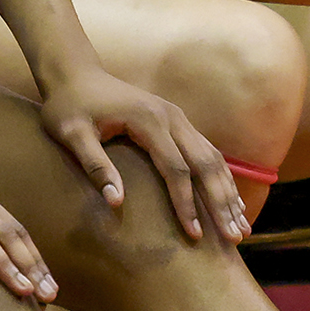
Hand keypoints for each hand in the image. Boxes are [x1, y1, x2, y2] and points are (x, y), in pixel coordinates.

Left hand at [38, 65, 251, 244]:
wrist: (75, 72)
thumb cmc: (68, 106)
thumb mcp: (71, 134)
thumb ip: (95, 165)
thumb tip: (116, 202)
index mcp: (149, 121)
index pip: (176, 169)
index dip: (186, 204)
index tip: (195, 235)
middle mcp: (172, 117)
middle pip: (206, 163)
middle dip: (221, 202)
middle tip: (235, 238)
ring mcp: (178, 118)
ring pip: (213, 157)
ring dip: (228, 192)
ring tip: (241, 226)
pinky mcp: (177, 122)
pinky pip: (207, 151)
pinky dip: (221, 178)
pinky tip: (231, 201)